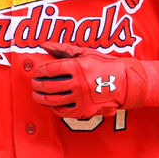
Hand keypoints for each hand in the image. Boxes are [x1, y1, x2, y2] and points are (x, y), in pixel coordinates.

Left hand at [31, 43, 148, 118]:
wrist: (124, 82)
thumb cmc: (103, 65)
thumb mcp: (85, 53)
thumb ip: (63, 49)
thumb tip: (44, 45)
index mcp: (79, 67)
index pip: (51, 69)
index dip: (40, 70)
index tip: (37, 71)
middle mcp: (79, 84)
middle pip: (49, 85)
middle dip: (37, 84)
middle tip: (34, 83)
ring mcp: (82, 99)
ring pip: (54, 100)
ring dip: (41, 97)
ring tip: (37, 94)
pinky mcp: (85, 110)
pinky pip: (63, 112)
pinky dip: (54, 108)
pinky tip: (51, 104)